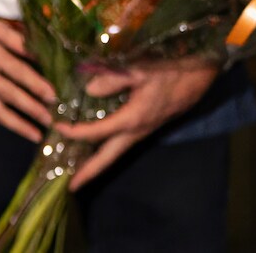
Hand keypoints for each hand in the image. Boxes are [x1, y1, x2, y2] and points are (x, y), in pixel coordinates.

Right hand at [0, 2, 55, 140]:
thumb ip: (17, 38)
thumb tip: (43, 53)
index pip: (16, 69)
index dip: (36, 83)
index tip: (53, 95)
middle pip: (9, 92)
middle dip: (31, 107)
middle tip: (51, 118)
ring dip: (18, 123)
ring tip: (37, 133)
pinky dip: (3, 121)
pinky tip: (19, 129)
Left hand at [57, 58, 217, 188]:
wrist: (199, 72)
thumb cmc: (169, 69)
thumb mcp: (139, 69)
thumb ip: (112, 78)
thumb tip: (88, 91)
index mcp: (133, 119)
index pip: (97, 133)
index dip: (75, 132)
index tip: (56, 127)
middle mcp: (137, 130)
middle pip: (109, 158)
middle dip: (89, 173)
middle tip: (70, 187)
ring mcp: (142, 129)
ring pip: (115, 151)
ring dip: (96, 162)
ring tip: (76, 172)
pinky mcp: (146, 124)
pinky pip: (122, 142)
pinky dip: (106, 148)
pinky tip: (95, 146)